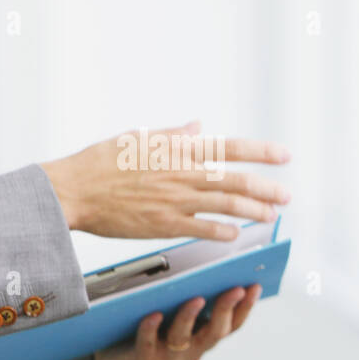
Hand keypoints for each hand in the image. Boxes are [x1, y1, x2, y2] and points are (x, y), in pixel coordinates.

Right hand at [43, 121, 291, 240]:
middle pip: (236, 179)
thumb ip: (173, 136)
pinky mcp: (165, 224)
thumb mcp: (137, 139)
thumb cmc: (100, 163)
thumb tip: (199, 126)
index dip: (260, 152)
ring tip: (271, 215)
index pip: (229, 147)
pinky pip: (204, 228)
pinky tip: (238, 233)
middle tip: (287, 196)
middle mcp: (182, 173)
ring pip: (226, 204)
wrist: (72, 190)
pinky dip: (225, 230)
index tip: (284, 155)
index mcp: (177, 150)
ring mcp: (175, 199)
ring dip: (254, 210)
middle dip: (267, 188)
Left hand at [92, 285, 260, 359]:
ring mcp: (169, 359)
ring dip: (191, 317)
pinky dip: (151, 329)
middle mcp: (192, 352)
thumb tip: (206, 273)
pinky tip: (154, 314)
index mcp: (204, 339)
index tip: (254, 286)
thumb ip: (193, 303)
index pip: (232, 325)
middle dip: (226, 309)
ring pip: (183, 337)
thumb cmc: (149, 332)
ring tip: (196, 298)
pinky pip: (148, 343)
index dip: (245, 308)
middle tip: (236, 289)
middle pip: (214, 332)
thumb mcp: (177, 318)